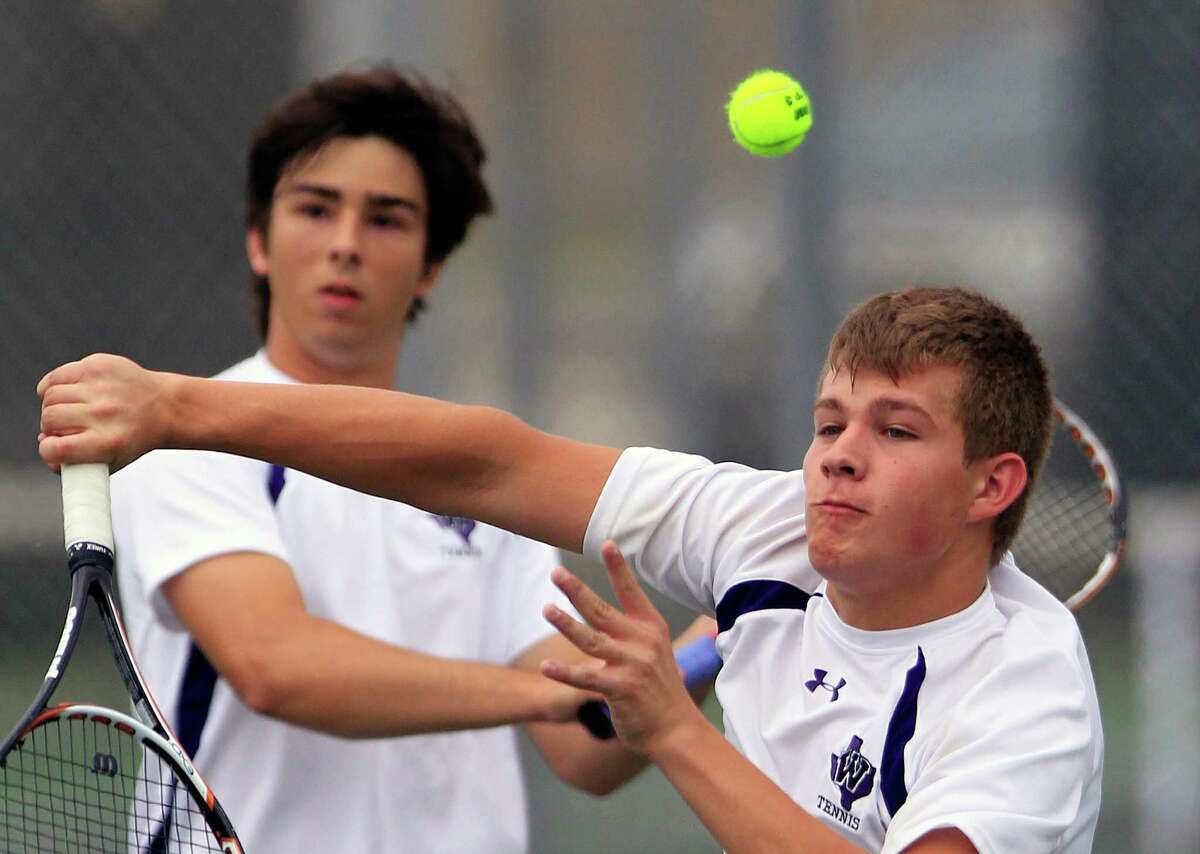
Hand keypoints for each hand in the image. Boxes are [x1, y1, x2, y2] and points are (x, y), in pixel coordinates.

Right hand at [38, 353, 173, 471]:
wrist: (164, 406)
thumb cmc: (132, 437)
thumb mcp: (110, 461)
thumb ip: (74, 462)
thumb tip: (44, 442)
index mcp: (108, 442)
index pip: (55, 449)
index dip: (49, 449)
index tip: (55, 447)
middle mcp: (104, 412)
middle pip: (49, 419)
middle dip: (51, 426)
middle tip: (67, 427)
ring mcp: (101, 386)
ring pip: (50, 396)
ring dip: (53, 406)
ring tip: (71, 410)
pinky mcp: (98, 366)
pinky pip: (56, 377)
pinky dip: (54, 386)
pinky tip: (68, 393)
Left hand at [540, 540, 708, 755]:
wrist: (675, 729)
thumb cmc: (661, 689)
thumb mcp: (656, 652)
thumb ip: (634, 632)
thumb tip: (605, 615)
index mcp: (651, 628)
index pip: (631, 591)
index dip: (618, 567)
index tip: (607, 543)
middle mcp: (642, 642)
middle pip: (602, 610)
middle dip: (576, 590)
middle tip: (557, 574)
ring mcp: (632, 665)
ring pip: (590, 638)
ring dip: (565, 623)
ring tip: (546, 608)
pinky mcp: (620, 688)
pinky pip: (585, 677)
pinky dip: (564, 672)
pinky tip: (546, 667)